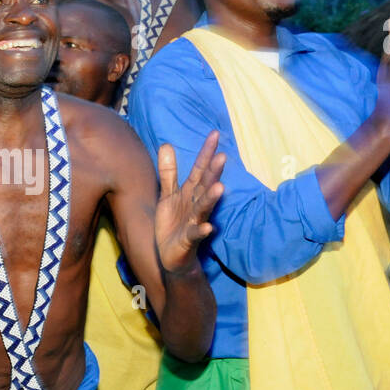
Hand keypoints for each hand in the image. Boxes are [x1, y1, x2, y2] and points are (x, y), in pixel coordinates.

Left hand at [154, 133, 224, 274]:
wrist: (172, 255)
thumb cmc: (173, 223)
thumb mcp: (167, 195)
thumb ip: (169, 172)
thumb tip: (166, 144)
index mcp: (190, 193)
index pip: (200, 170)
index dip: (206, 153)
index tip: (214, 134)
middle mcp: (195, 205)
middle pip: (205, 186)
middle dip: (213, 173)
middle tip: (222, 157)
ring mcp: (194, 222)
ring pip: (203, 208)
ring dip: (211, 198)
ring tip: (220, 188)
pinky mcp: (189, 240)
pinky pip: (195, 234)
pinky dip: (201, 230)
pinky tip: (207, 226)